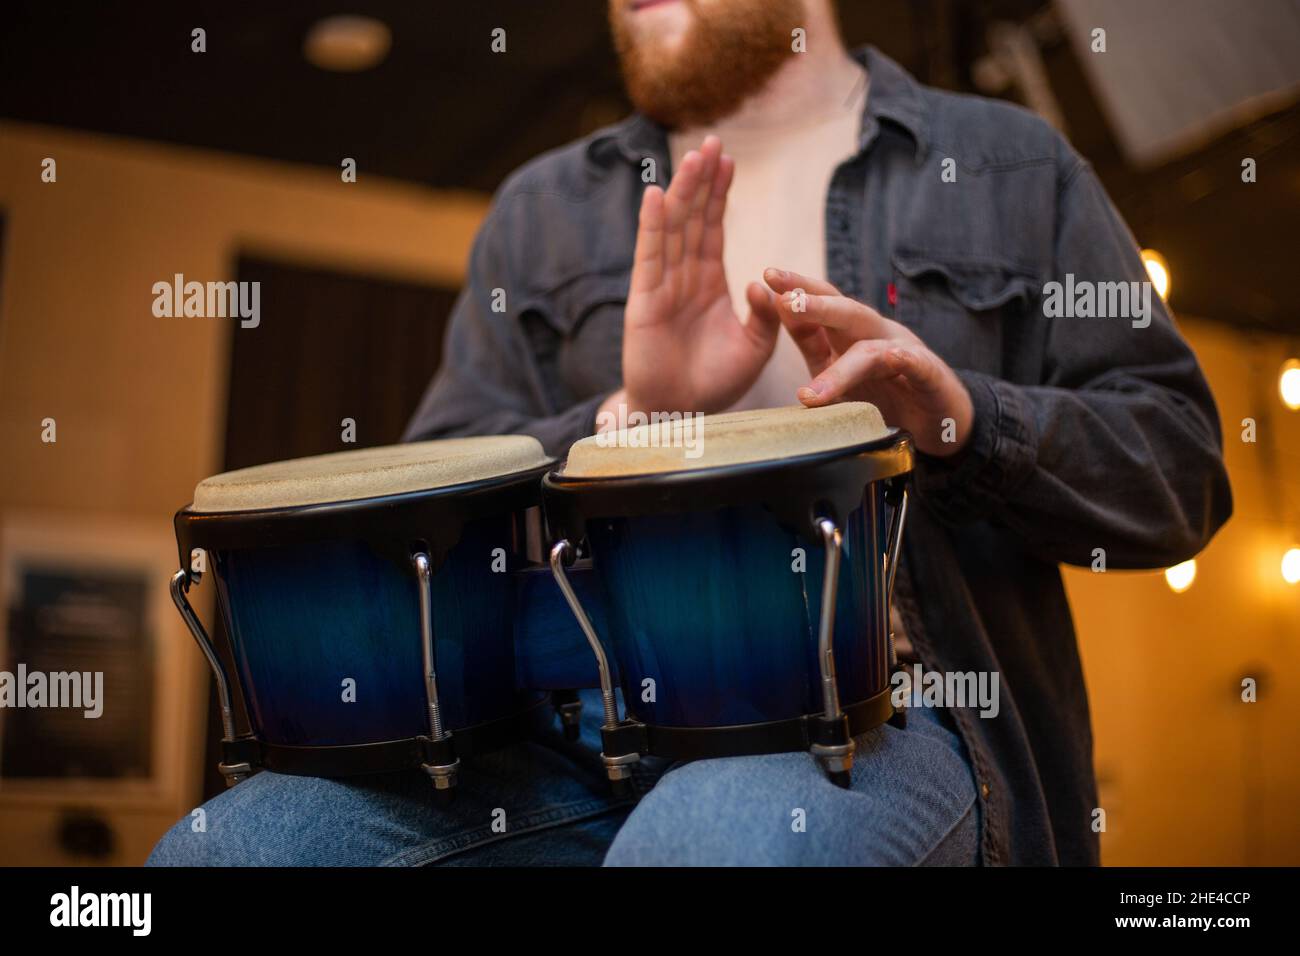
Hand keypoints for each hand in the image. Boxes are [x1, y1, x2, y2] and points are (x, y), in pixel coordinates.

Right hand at [612, 135, 780, 421]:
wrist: (680, 414)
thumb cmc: (715, 383)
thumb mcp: (756, 347)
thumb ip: (767, 313)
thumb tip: (765, 281)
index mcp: (708, 283)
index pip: (713, 228)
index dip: (720, 193)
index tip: (727, 158)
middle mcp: (683, 277)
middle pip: (692, 218)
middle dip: (702, 181)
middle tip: (711, 141)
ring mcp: (661, 286)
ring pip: (673, 229)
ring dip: (682, 193)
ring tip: (692, 158)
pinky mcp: (644, 301)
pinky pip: (649, 257)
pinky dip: (651, 227)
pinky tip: (654, 196)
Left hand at [762, 268, 973, 456]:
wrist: (938, 420)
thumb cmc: (884, 394)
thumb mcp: (838, 370)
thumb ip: (812, 343)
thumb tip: (777, 306)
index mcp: (852, 333)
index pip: (824, 302)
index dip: (798, 288)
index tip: (767, 275)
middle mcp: (878, 335)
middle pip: (848, 313)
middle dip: (817, 305)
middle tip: (787, 301)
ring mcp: (906, 354)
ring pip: (872, 351)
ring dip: (841, 371)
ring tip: (810, 394)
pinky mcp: (931, 377)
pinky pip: (918, 367)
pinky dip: (906, 362)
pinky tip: (894, 359)